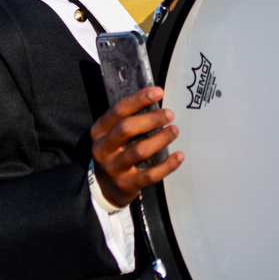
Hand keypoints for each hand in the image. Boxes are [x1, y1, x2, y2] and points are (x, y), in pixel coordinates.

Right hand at [90, 87, 184, 208]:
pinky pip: (150, 174)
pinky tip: (179, 156)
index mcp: (99, 131)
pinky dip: (167, 165)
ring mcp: (113, 168)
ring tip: (174, 131)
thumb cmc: (114, 152)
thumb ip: (127, 120)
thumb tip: (155, 100)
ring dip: (161, 139)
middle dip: (151, 119)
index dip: (139, 99)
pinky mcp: (126, 184)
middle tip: (169, 114)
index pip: (118, 110)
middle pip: (127, 129)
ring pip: (140, 151)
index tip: (158, 92)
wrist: (105, 187)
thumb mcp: (112, 135)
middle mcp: (103, 149)